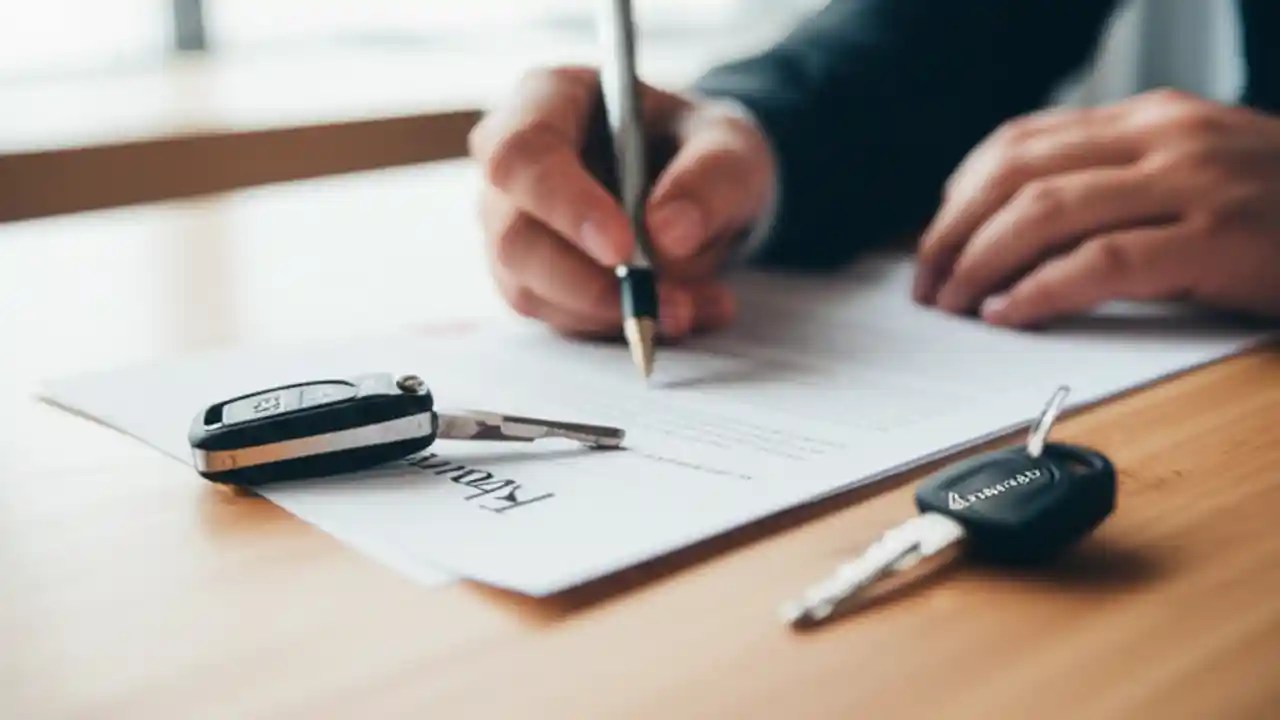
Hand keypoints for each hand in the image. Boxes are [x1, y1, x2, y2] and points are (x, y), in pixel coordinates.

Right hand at [468, 67, 774, 338]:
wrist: (697, 191)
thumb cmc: (701, 150)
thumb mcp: (732, 147)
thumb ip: (711, 179)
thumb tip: (668, 235)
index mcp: (547, 100)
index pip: (523, 154)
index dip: (565, 205)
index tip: (622, 248)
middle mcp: (513, 167)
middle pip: (515, 237)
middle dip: (592, 284)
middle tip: (671, 304)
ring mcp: (510, 227)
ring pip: (532, 290)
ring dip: (615, 312)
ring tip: (696, 305)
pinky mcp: (529, 280)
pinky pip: (559, 319)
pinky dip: (621, 326)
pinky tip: (683, 309)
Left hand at [914, 89, 1279, 326]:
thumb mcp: (1192, 171)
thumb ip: (1116, 181)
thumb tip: (1016, 222)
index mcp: (1150, 119)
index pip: (1020, 143)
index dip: (960, 195)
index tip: (935, 240)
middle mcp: (1162, 138)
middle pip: (1015, 174)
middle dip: (952, 231)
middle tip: (926, 283)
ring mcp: (1191, 184)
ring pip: (1044, 212)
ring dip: (979, 262)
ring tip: (952, 303)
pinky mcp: (1216, 240)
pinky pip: (1101, 262)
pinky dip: (1039, 290)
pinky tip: (1009, 314)